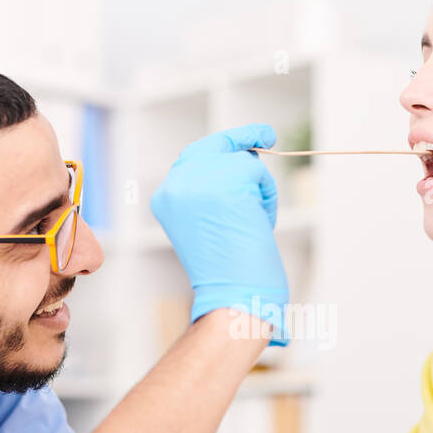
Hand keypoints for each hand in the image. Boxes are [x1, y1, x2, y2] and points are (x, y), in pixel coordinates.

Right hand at [150, 124, 289, 344]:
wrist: (234, 297)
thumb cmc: (228, 276)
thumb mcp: (208, 226)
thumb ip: (212, 194)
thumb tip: (241, 162)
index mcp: (165, 198)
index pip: (193, 158)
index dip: (221, 148)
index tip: (247, 142)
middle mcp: (176, 183)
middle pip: (215, 147)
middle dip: (244, 140)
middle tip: (268, 135)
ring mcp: (201, 179)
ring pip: (243, 161)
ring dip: (259, 189)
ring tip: (252, 225)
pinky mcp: (227, 179)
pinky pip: (258, 172)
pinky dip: (267, 196)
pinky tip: (259, 223)